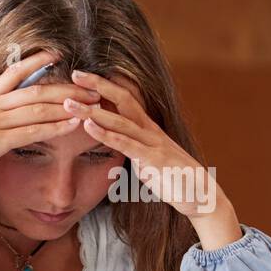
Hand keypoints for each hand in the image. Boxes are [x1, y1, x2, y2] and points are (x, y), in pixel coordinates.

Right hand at [0, 51, 100, 196]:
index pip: (13, 72)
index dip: (37, 61)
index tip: (59, 54)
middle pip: (36, 89)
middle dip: (67, 86)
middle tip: (93, 84)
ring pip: (38, 108)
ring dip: (68, 105)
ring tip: (93, 103)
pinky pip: (32, 132)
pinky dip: (56, 127)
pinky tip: (74, 124)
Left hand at [63, 69, 241, 248]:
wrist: (201, 197)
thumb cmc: (173, 179)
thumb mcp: (147, 159)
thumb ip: (131, 148)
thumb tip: (114, 144)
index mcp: (148, 128)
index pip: (125, 99)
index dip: (105, 86)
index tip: (82, 76)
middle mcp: (150, 130)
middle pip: (123, 99)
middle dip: (98, 86)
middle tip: (74, 74)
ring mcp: (153, 143)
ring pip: (120, 121)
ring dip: (92, 111)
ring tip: (69, 103)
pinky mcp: (153, 160)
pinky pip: (126, 144)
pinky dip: (107, 134)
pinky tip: (89, 126)